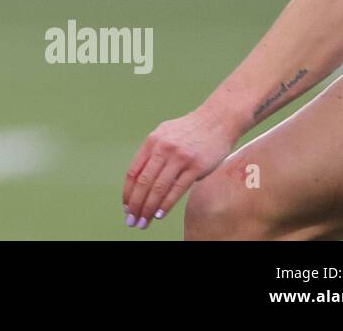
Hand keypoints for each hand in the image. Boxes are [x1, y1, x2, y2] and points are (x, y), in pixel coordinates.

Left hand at [122, 107, 233, 230]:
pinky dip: (166, 204)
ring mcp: (179, 157)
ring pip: (159, 188)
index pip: (133, 172)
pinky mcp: (196, 166)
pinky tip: (159, 214)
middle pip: (144, 182)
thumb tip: (138, 179)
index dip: (128, 192)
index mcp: (151, 141)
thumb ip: (152, 154)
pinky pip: (177, 189)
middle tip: (131, 221)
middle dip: (136, 205)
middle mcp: (162, 148)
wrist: (216, 121)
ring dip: (149, 208)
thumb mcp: (164, 135)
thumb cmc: (189, 131)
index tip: (125, 207)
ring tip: (144, 222)